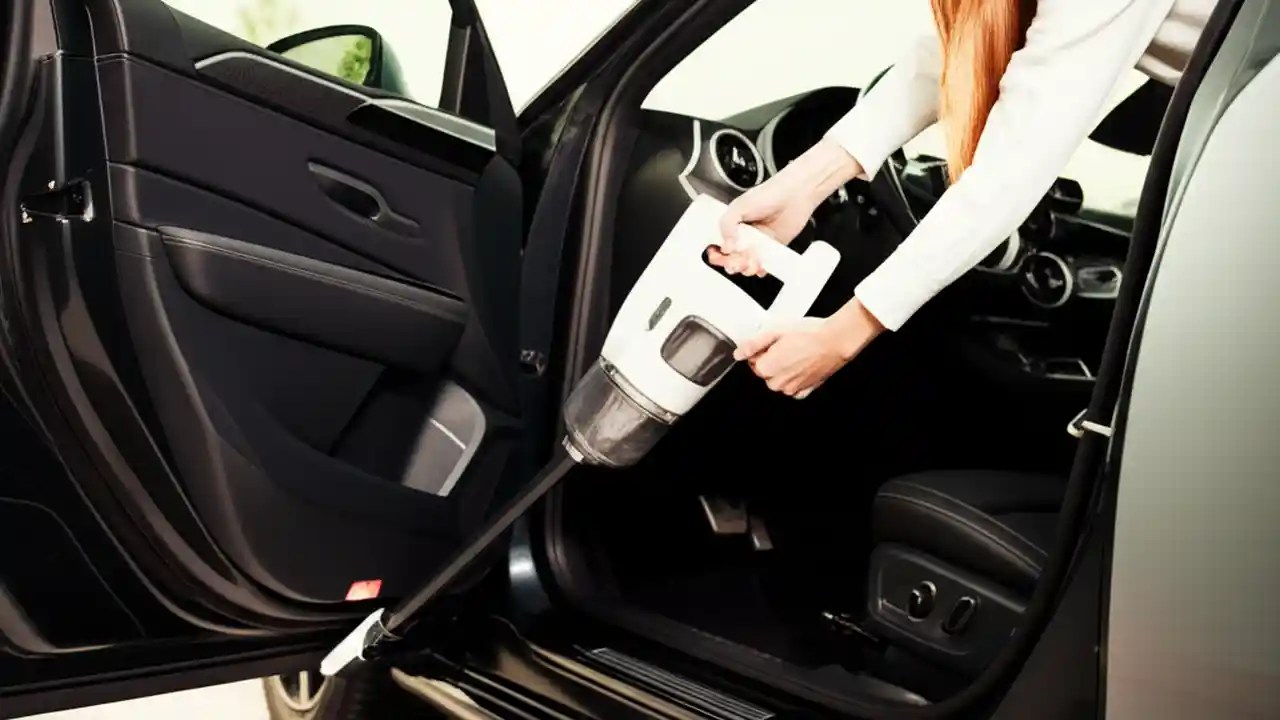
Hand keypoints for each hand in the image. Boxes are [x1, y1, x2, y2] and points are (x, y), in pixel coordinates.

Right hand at [710, 139, 861, 276]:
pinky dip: (761, 269)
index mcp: (732, 225)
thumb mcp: (740, 206)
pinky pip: (764, 265)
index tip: (719, 256)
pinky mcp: (772, 249)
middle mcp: (744, 236)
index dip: (716, 253)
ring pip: (746, 264)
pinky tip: (761, 266)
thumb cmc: (770, 194)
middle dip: (731, 263)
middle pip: (731, 258)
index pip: (718, 244)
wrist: (796, 195)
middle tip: (737, 260)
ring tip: (752, 262)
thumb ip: (727, 225)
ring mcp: (758, 244)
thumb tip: (726, 246)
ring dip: (746, 268)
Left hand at [734, 299, 883, 396]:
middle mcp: (778, 383)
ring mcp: (793, 388)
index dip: (761, 350)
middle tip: (786, 345)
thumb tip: (739, 353)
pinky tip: (802, 364)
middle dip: (771, 360)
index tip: (773, 342)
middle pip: (765, 373)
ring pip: (779, 381)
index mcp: (767, 368)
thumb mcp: (775, 331)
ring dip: (783, 369)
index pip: (753, 362)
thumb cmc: (809, 334)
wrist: (836, 340)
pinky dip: (795, 378)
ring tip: (796, 352)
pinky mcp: (807, 390)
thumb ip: (753, 344)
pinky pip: (794, 388)